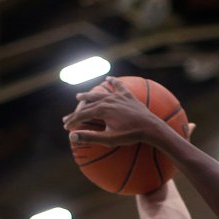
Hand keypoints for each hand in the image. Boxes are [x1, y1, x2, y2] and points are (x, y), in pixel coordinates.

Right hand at [62, 77, 194, 147]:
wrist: (151, 127)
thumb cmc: (131, 136)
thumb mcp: (110, 139)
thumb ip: (91, 137)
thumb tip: (72, 137)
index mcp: (102, 110)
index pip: (82, 115)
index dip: (73, 121)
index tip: (66, 127)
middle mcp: (108, 100)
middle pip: (88, 105)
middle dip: (77, 112)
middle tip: (68, 117)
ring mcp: (118, 97)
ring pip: (100, 94)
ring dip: (89, 96)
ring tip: (79, 96)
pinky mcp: (128, 96)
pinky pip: (119, 86)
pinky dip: (113, 82)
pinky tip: (108, 79)